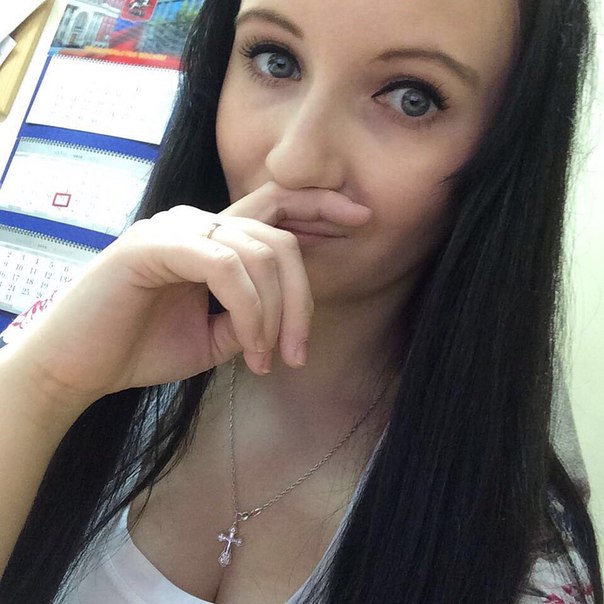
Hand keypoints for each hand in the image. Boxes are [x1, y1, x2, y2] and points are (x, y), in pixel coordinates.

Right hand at [5, 183, 370, 409]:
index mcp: (212, 237)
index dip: (320, 205)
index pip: (275, 205)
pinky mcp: (154, 244)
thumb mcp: (217, 337)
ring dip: (276, 315)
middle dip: (303, 297)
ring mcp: (174, 228)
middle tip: (299, 352)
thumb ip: (252, 315)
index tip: (360, 218)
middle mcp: (196, 222)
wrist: (79, 367)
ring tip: (269, 361)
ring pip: (259, 253)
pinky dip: (250, 312)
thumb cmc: (144, 348)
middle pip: (279, 237)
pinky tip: (251, 350)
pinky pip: (226, 268)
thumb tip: (284, 313)